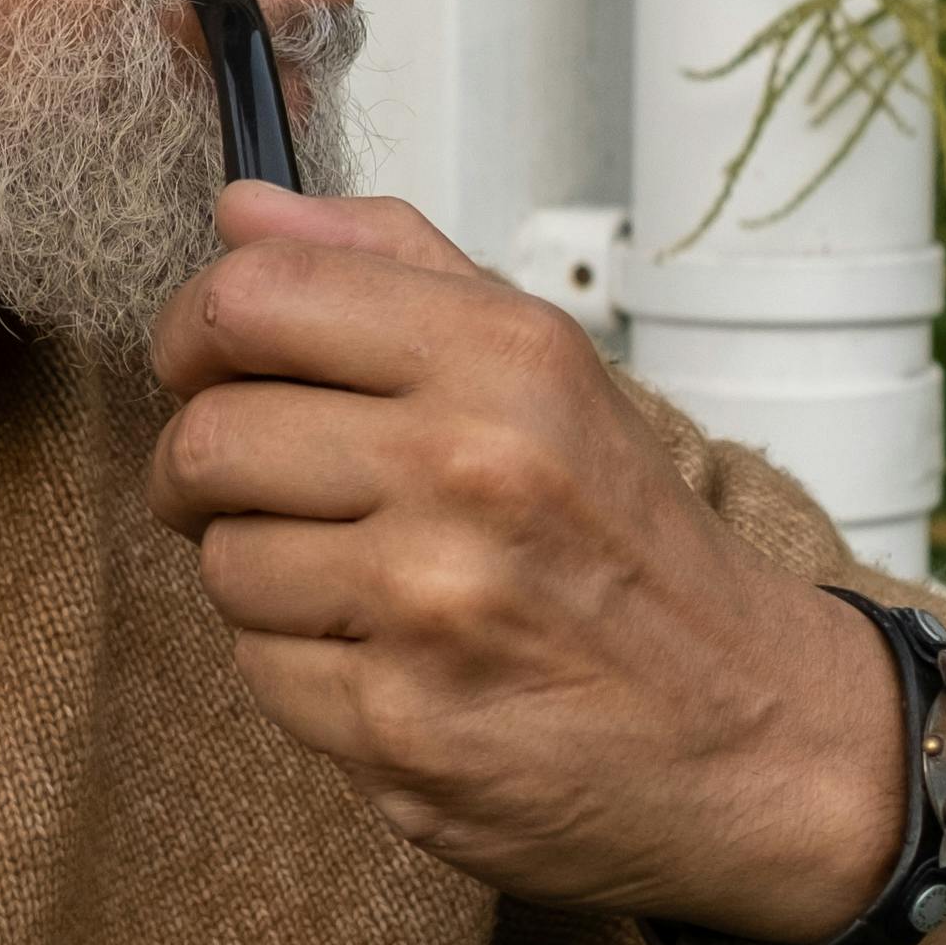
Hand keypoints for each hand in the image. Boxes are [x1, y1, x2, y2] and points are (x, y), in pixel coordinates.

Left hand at [143, 185, 945, 944]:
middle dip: (201, 466)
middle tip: (247, 483)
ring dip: (259, 571)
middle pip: (208, 437)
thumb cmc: (632, 545)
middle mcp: (469, 471)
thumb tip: (244, 212)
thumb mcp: (548, 369)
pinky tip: (381, 657)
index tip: (204, 360)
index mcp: (505, 360)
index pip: (253, 300)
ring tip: (349, 577)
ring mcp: (431, 609)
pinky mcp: (401, 727)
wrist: (752, 732)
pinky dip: (299, 665)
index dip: (193, 330)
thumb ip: (393, 270)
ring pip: (224, 562)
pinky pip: (259, 671)